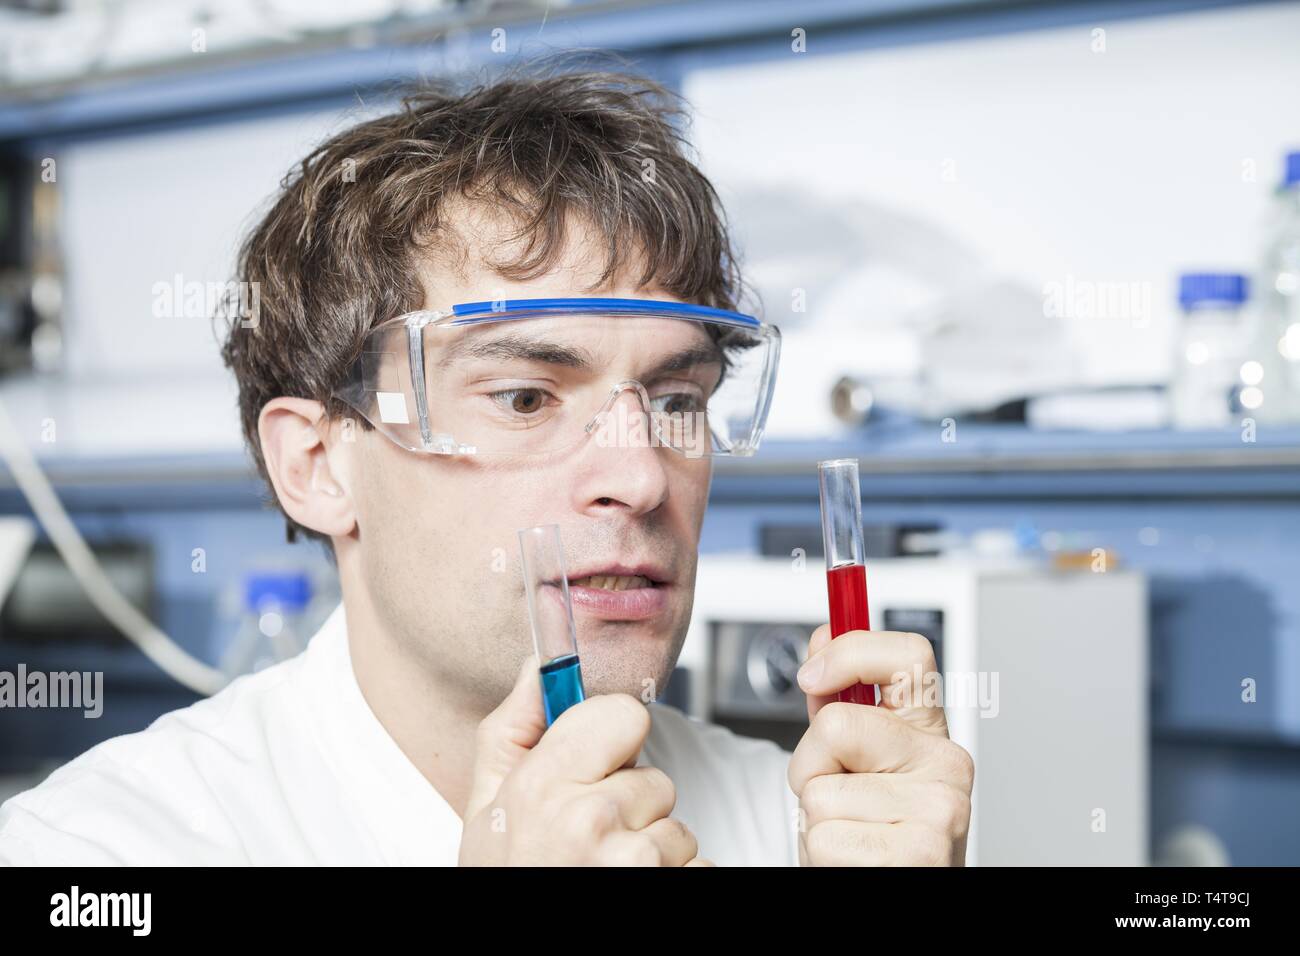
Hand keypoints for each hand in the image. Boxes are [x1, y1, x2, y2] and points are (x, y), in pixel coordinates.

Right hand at [458, 657, 712, 865]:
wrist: (511, 948)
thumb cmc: (506, 877)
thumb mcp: (486, 804)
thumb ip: (515, 727)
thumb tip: (540, 665)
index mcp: (545, 783)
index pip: (626, 715)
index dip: (613, 740)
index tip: (595, 766)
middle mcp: (591, 819)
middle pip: (655, 777)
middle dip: (631, 806)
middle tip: (588, 839)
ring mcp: (635, 863)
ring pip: (677, 827)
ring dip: (651, 850)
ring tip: (603, 872)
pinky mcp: (669, 889)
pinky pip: (698, 866)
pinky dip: (674, 881)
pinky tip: (629, 890)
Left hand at [789, 626, 973, 865]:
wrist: (886, 888)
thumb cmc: (868, 830)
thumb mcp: (852, 760)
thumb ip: (838, 704)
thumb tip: (822, 641)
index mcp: (929, 730)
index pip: (909, 655)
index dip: (850, 651)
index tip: (812, 675)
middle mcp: (947, 764)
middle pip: (836, 725)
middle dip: (809, 764)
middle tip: (833, 795)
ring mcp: (940, 812)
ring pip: (820, 791)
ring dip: (814, 820)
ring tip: (848, 834)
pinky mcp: (919, 857)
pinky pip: (824, 838)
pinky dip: (820, 854)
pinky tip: (852, 861)